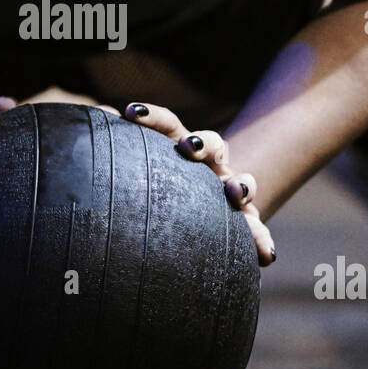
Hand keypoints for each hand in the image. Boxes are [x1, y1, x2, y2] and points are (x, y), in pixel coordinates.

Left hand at [121, 100, 276, 265]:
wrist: (192, 219)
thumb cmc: (157, 190)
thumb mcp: (138, 167)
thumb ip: (120, 145)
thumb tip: (100, 116)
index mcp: (181, 147)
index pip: (168, 124)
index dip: (152, 117)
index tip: (129, 112)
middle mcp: (209, 165)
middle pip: (213, 144)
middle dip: (203, 143)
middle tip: (187, 147)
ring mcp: (230, 192)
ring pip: (243, 183)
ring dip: (242, 185)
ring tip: (235, 193)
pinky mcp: (244, 221)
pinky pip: (257, 231)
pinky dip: (263, 241)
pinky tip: (267, 255)